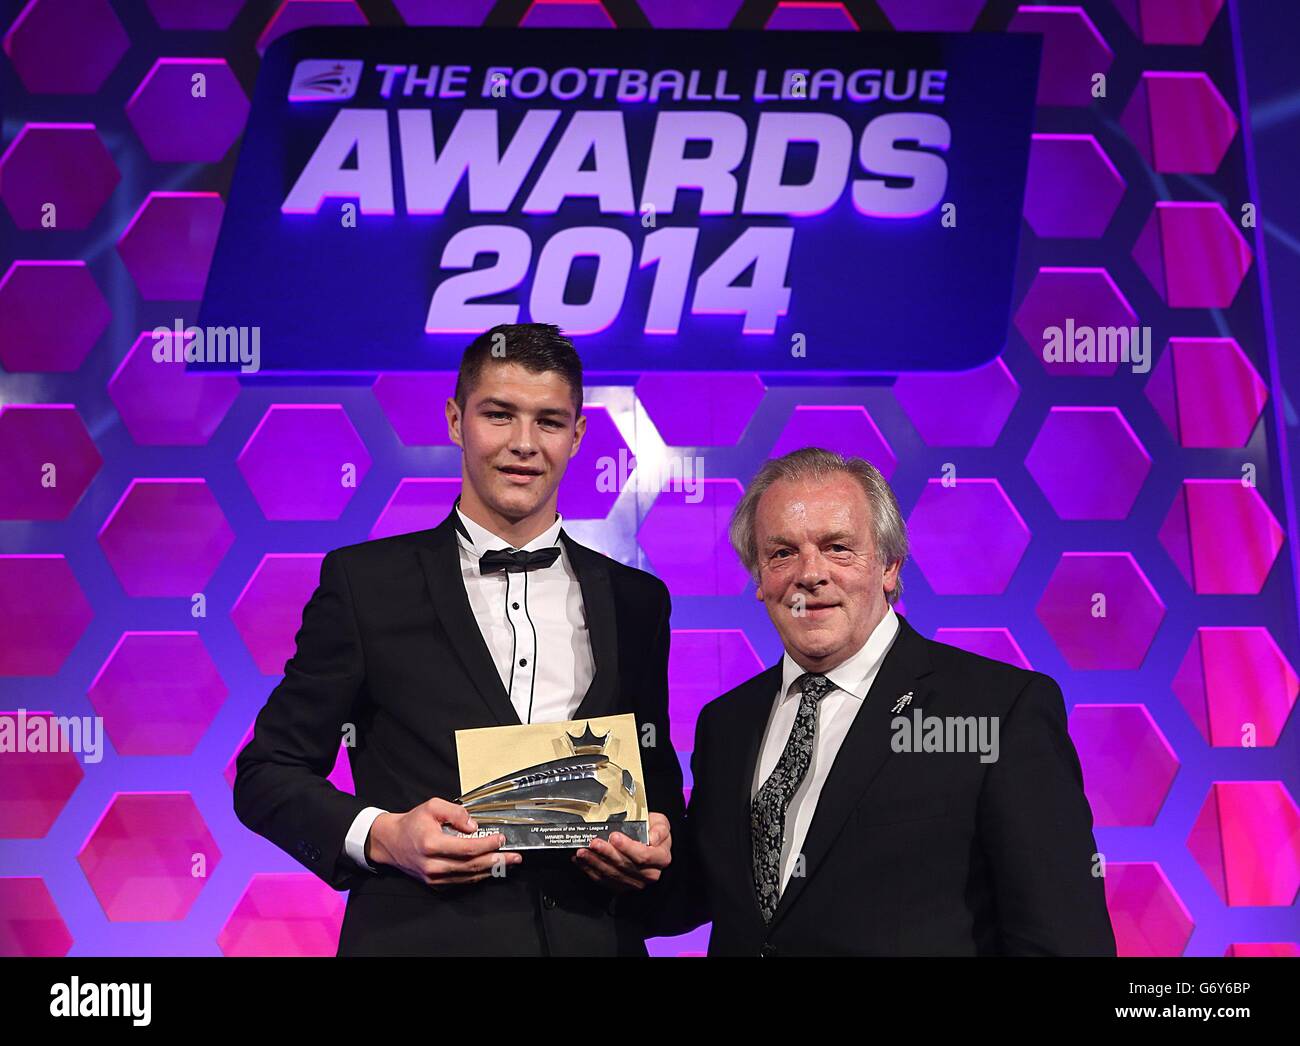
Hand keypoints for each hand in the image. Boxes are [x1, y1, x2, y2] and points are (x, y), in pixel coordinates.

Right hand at [367, 797, 521, 887]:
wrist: (391, 842)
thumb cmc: (412, 824)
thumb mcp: (432, 806)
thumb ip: (456, 813)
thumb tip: (474, 825)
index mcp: (432, 844)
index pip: (467, 848)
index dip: (488, 844)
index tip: (501, 838)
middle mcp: (433, 865)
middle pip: (472, 865)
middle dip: (497, 861)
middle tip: (515, 856)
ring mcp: (434, 877)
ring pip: (469, 876)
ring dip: (491, 870)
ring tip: (508, 863)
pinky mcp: (435, 883)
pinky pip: (461, 881)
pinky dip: (477, 875)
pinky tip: (489, 869)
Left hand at [572, 812, 671, 892]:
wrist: (649, 842)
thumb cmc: (653, 832)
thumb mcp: (661, 824)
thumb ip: (659, 829)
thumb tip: (652, 837)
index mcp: (660, 858)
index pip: (643, 855)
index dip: (627, 847)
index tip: (614, 836)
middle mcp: (649, 874)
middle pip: (624, 866)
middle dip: (606, 853)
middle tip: (593, 843)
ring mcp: (634, 882)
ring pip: (611, 874)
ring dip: (594, 862)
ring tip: (583, 851)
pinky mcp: (621, 886)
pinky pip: (603, 880)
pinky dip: (590, 869)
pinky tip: (581, 860)